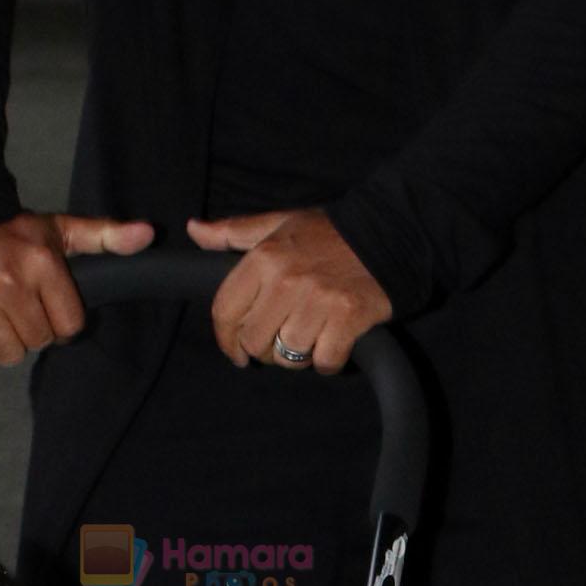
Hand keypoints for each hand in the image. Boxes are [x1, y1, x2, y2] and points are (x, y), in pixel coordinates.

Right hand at [0, 210, 153, 370]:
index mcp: (41, 265)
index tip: (47, 309)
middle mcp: (8, 284)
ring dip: (4, 344)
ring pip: (7, 354)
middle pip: (38, 342)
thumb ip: (103, 235)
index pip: (70, 325)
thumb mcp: (58, 229)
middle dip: (32, 331)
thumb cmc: (8, 230)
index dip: (61, 323)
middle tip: (17, 309)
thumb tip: (148, 234)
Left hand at [184, 209, 390, 373]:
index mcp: (264, 258)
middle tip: (279, 341)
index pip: (225, 311)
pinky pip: (323, 361)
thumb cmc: (330, 233)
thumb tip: (195, 230)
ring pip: (288, 356)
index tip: (235, 350)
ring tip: (307, 340)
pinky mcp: (348, 319)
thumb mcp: (279, 223)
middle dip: (263, 350)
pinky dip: (326, 362)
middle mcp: (287, 281)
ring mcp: (318, 301)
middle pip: (254, 341)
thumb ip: (234, 231)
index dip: (225, 339)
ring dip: (296, 357)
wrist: (390, 231)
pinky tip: (332, 346)